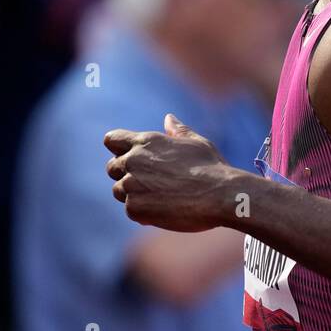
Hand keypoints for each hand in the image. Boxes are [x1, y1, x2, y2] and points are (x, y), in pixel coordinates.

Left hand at [105, 114, 233, 231]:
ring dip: (134, 194)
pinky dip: (144, 212)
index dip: (119, 149)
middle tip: (151, 183)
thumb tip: (168, 118)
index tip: (130, 157)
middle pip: (111, 167)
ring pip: (119, 191)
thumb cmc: (212, 168)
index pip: (112, 140)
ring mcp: (131, 185)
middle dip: (125, 174)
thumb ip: (179, 131)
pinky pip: (130, 210)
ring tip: (161, 197)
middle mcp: (133, 160)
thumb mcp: (197, 143)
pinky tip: (165, 210)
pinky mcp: (134, 208)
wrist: (220, 196)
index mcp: (146, 141)